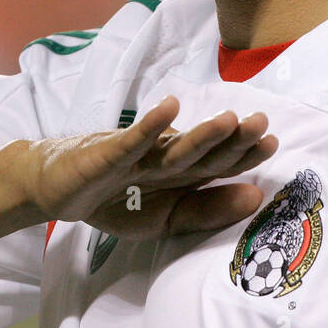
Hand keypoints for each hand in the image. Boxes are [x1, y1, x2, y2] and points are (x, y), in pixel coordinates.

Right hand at [22, 96, 276, 239]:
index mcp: (182, 174)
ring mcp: (138, 154)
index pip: (221, 162)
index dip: (246, 153)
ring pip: (176, 146)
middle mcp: (165, 159)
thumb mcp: (165, 220)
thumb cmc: (113, 201)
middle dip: (234, 138)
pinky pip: (133, 140)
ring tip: (230, 119)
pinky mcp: (108, 152)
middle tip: (262, 123)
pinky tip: (170, 108)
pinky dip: (151, 125)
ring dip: (203, 133)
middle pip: (205, 150)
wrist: (55, 189)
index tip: (273, 143)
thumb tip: (256, 196)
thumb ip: (208, 212)